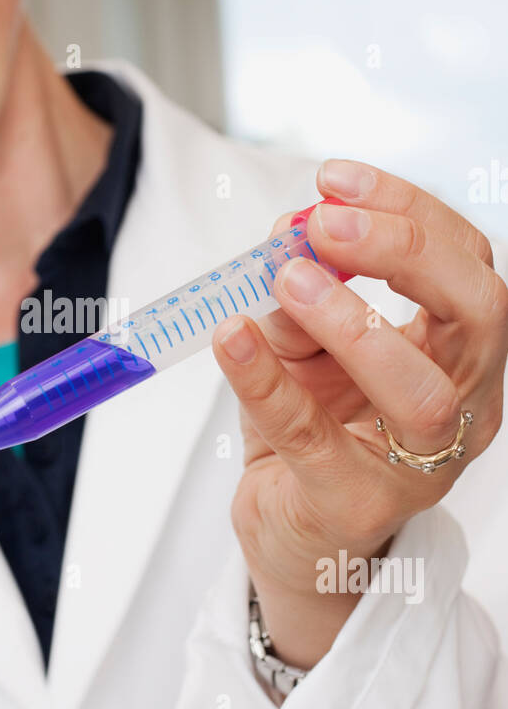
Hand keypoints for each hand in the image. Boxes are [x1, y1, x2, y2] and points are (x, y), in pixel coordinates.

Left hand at [211, 159, 507, 670]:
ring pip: (423, 393)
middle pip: (479, 314)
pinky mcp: (354, 505)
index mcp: (462, 353)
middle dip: (406, 253)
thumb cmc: (314, 425)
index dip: (409, 210)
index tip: (335, 179)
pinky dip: (267, 381)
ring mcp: (419, 465)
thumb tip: (287, 231)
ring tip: (286, 279)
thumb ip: (303, 287)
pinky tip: (230, 338)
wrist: (289, 528)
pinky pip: (314, 438)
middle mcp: (464, 406)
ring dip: (353, 321)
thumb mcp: (307, 343)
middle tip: (325, 225)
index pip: (468, 262)